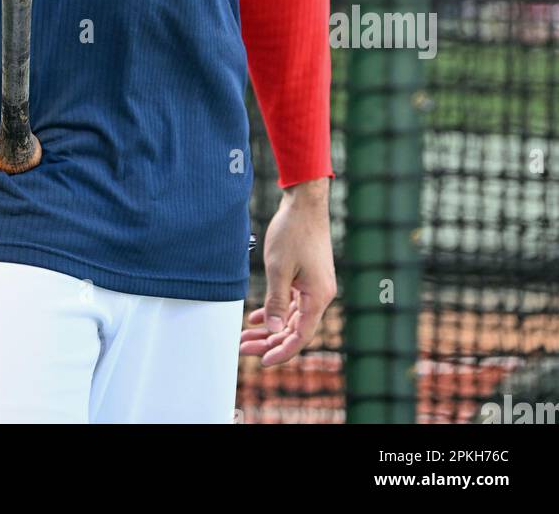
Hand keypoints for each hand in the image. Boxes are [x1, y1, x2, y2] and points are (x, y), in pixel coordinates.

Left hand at [240, 182, 336, 366]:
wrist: (304, 202)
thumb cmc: (292, 232)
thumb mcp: (278, 269)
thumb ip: (276, 301)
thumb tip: (274, 330)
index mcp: (318, 297)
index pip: (300, 336)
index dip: (281, 351)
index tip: (261, 361)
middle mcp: (321, 295)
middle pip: (295, 328)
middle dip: (269, 341)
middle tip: (244, 348)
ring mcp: (316, 285)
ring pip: (292, 316)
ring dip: (271, 327)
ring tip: (246, 335)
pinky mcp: (310, 276)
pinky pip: (293, 302)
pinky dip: (277, 310)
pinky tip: (258, 317)